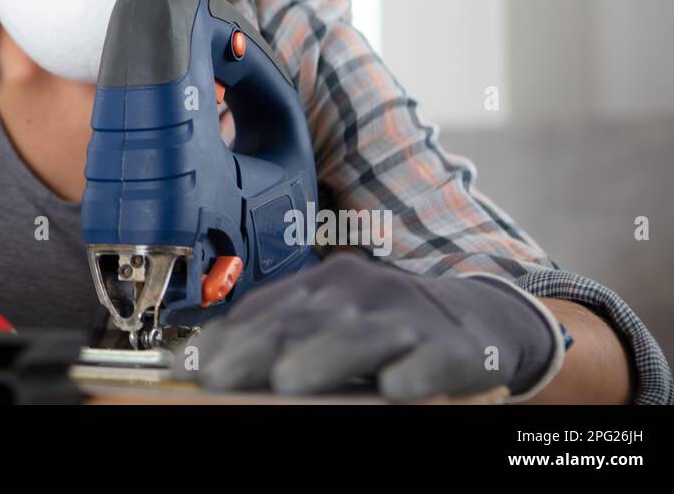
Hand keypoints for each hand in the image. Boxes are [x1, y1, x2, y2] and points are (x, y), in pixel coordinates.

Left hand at [178, 252, 564, 401]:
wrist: (482, 319)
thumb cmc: (387, 328)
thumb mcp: (332, 323)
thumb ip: (280, 336)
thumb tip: (209, 362)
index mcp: (324, 285)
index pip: (265, 310)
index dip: (225, 338)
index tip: (191, 366)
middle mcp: (361, 291)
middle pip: (301, 321)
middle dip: (256, 350)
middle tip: (218, 377)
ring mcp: (408, 315)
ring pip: (360, 336)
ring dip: (323, 357)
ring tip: (288, 380)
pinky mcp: (456, 348)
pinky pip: (433, 359)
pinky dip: (415, 371)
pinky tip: (397, 388)